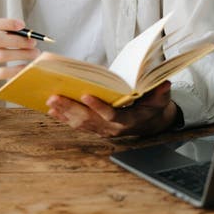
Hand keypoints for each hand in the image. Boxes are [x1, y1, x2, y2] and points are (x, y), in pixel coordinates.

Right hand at [0, 17, 39, 93]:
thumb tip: (24, 31)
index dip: (7, 23)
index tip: (22, 25)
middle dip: (18, 40)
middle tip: (33, 42)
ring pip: (1, 56)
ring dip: (22, 54)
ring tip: (34, 53)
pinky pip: (2, 73)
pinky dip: (17, 69)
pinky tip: (26, 67)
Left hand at [46, 80, 179, 137]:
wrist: (151, 123)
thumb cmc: (153, 107)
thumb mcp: (161, 99)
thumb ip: (161, 93)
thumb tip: (164, 84)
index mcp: (128, 120)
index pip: (110, 115)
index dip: (98, 107)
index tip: (85, 95)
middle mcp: (112, 128)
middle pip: (88, 120)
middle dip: (70, 108)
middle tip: (55, 96)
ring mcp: (103, 130)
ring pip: (80, 123)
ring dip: (63, 113)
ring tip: (50, 100)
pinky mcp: (96, 129)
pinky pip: (77, 125)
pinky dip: (64, 117)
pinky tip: (52, 109)